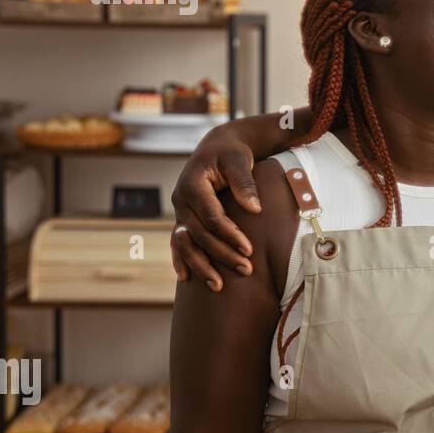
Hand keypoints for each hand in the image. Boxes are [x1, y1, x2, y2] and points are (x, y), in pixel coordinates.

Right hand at [170, 127, 261, 291]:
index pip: (211, 216)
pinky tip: (186, 278)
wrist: (218, 147)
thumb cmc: (232, 153)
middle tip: (246, 270)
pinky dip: (182, 259)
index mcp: (192, 184)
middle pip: (200, 234)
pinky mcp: (184, 217)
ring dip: (201, 265)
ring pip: (187, 243)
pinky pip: (179, 242)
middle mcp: (181, 199)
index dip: (229, 234)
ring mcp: (180, 210)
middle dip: (222, 254)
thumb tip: (254, 209)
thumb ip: (245, 182)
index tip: (248, 249)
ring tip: (218, 285)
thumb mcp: (239, 160)